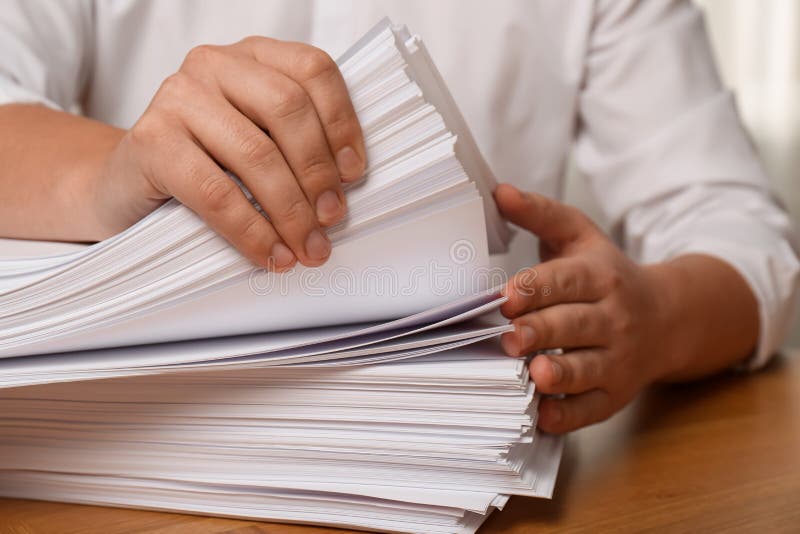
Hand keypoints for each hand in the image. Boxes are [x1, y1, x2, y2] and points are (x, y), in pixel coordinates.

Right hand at [93, 37, 365, 269]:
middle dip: (318, 173)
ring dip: (291, 211)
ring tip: (306, 247)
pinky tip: (269, 255)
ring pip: (256, 154)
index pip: (312, 70)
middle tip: (332, 220)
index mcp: (251, 58)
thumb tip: (341, 193)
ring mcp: (177, 97)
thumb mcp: (257, 144)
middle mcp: (214, 65)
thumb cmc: (205, 166)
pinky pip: (216, 193)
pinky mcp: (150, 140)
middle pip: (288, 109)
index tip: (354, 173)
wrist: (127, 186)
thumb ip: (295, 147)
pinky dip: (251, 231)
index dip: (342, 123)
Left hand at [494, 184, 678, 433]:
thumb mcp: (580, 236)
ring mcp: (618, 359)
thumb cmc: (608, 275)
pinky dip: (569, 416)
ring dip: (560, 374)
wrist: (667, 317)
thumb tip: (499, 191)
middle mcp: (613, 319)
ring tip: (534, 374)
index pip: (566, 281)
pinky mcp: (616, 393)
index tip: (505, 296)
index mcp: (601, 276)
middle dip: (541, 331)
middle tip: (509, 337)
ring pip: (586, 369)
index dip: (535, 288)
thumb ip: (540, 214)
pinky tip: (543, 415)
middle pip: (574, 325)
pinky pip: (592, 409)